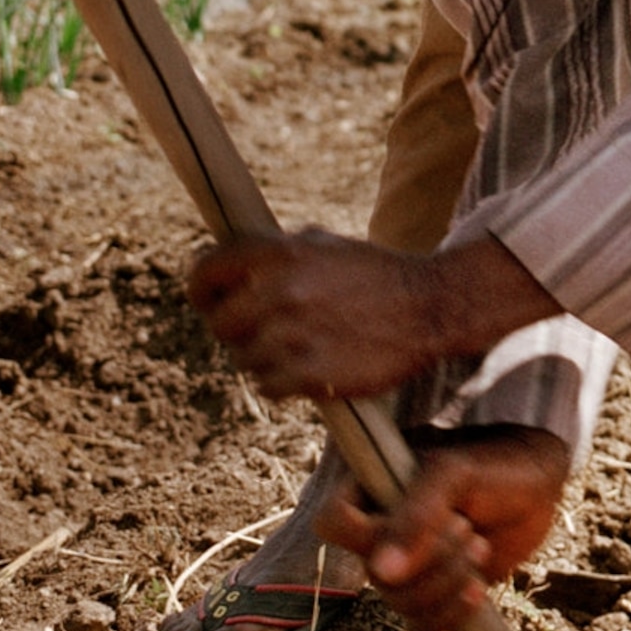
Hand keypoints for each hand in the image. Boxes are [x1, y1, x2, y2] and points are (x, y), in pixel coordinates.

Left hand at [185, 227, 553, 406]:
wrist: (429, 307)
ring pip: (243, 359)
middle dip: (237, 327)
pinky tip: (311, 365)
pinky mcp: (310, 375)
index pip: (205, 272)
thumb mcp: (321, 244)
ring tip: (301, 344)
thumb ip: (271, 253)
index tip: (208, 299)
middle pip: (219, 324)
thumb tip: (218, 263)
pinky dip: (283, 381)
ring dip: (264, 357)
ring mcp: (293, 336)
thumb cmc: (372, 273)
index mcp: (280, 254)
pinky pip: (268, 386)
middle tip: (265, 327)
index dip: (201, 289)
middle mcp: (280, 292)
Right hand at [318, 424, 570, 630]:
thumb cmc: (493, 465)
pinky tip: (478, 586)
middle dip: (429, 559)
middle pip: (373, 574)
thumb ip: (416, 516)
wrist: (538, 485)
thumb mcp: (454, 475)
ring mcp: (407, 564)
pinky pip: (421, 623)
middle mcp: (381, 529)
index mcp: (372, 488)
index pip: (332, 523)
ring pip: (398, 602)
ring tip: (479, 546)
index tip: (417, 526)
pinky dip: (451, 611)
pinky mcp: (434, 592)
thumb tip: (380, 571)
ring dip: (445, 583)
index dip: (366, 537)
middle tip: (466, 527)